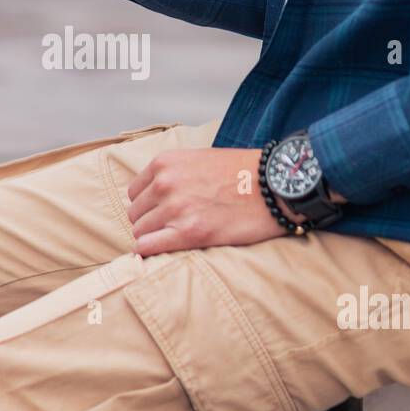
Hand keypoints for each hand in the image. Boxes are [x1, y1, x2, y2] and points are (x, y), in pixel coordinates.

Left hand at [126, 148, 291, 256]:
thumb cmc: (241, 172)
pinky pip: (147, 247)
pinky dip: (151, 252)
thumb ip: (173, 173)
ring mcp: (175, 209)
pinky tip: (165, 250)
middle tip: (173, 226)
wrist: (274, 186)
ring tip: (178, 237)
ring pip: (140, 231)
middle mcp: (165, 184)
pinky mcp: (188, 233)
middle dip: (150, 221)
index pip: (135, 192)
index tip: (162, 211)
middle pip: (136, 213)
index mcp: (165, 163)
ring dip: (155, 237)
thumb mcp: (199, 158)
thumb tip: (154, 194)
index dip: (148, 204)